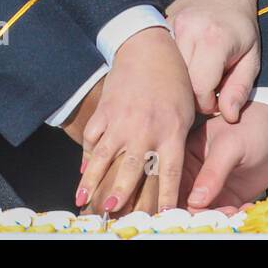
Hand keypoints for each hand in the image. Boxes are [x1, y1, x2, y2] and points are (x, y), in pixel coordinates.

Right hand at [73, 26, 193, 215]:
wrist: (149, 49)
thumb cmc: (173, 83)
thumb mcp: (185, 112)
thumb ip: (177, 143)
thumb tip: (167, 177)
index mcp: (171, 132)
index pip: (169, 172)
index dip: (166, 198)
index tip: (160, 219)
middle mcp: (146, 129)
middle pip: (131, 168)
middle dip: (120, 193)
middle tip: (111, 213)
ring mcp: (122, 119)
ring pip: (104, 156)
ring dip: (92, 180)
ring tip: (83, 202)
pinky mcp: (105, 109)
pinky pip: (93, 136)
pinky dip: (87, 155)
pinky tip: (82, 172)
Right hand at [165, 0, 260, 119]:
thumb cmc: (239, 24)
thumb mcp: (252, 56)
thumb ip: (240, 88)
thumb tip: (229, 117)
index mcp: (214, 40)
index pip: (200, 89)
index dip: (207, 103)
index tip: (215, 98)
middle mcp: (188, 32)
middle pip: (180, 82)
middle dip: (192, 94)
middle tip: (205, 89)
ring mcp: (170, 26)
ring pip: (167, 71)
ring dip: (179, 81)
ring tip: (193, 77)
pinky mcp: (160, 25)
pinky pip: (159, 56)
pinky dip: (169, 67)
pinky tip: (180, 66)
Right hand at [182, 100, 267, 210]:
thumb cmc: (251, 125)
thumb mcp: (230, 145)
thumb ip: (213, 172)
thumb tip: (194, 201)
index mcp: (187, 155)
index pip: (174, 183)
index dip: (177, 203)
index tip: (190, 215)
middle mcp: (195, 174)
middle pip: (186, 205)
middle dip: (201, 216)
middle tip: (221, 214)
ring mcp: (212, 188)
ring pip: (205, 214)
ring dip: (220, 219)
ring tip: (237, 211)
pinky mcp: (229, 197)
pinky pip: (224, 216)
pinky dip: (234, 218)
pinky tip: (246, 209)